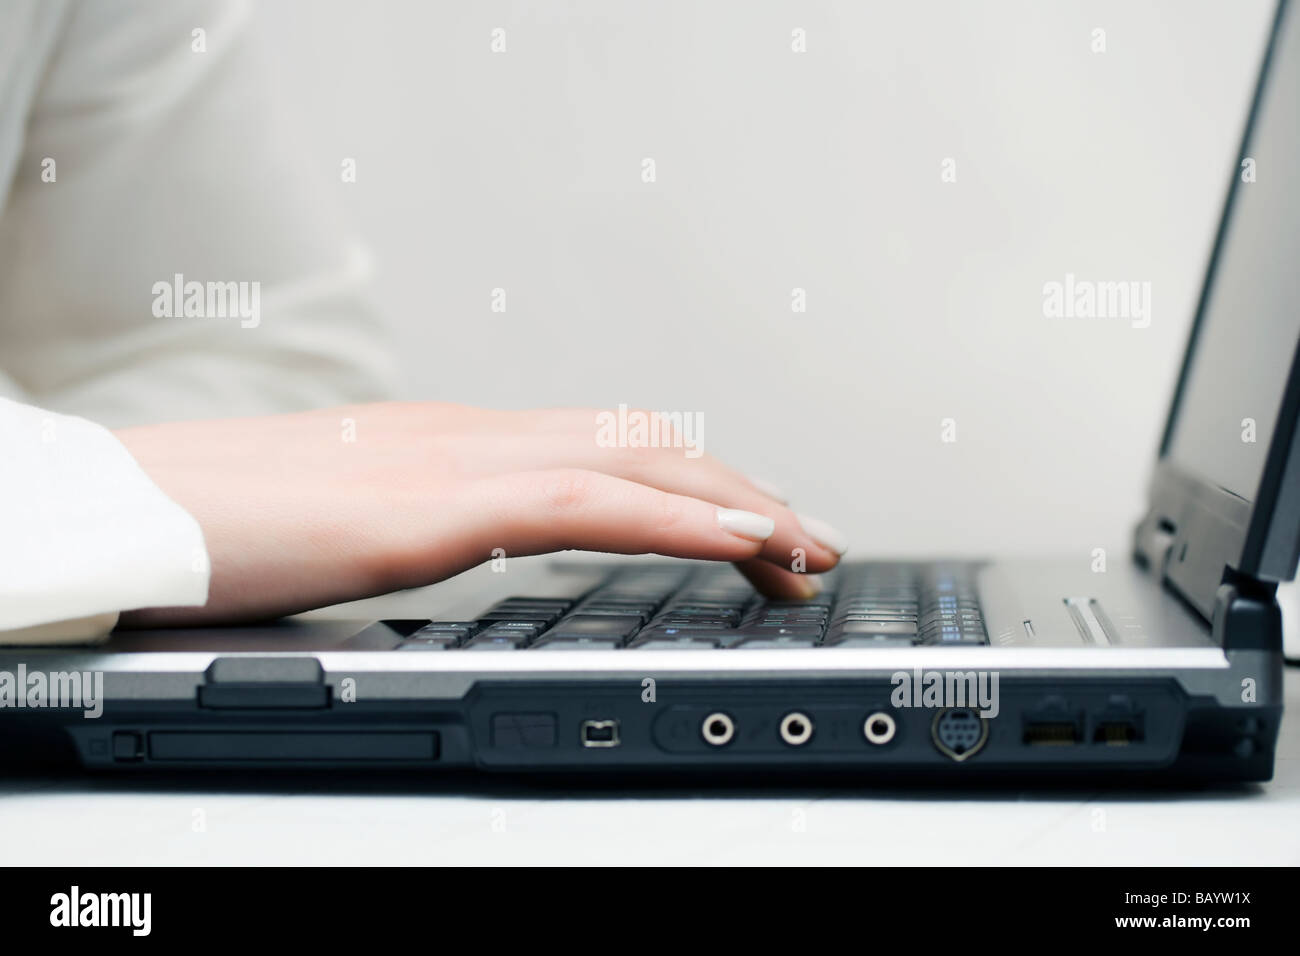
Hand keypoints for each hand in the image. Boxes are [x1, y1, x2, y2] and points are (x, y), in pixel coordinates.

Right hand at [114, 402, 847, 624]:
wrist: (138, 506)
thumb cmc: (230, 522)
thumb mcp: (358, 523)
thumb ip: (422, 522)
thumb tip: (461, 542)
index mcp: (455, 442)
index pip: (605, 447)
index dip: (693, 482)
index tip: (751, 527)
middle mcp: (471, 434)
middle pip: (643, 444)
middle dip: (738, 492)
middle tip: (806, 543)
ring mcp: (456, 460)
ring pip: (635, 462)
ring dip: (732, 504)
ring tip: (802, 549)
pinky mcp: (433, 505)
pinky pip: (584, 504)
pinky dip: (675, 520)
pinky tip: (735, 543)